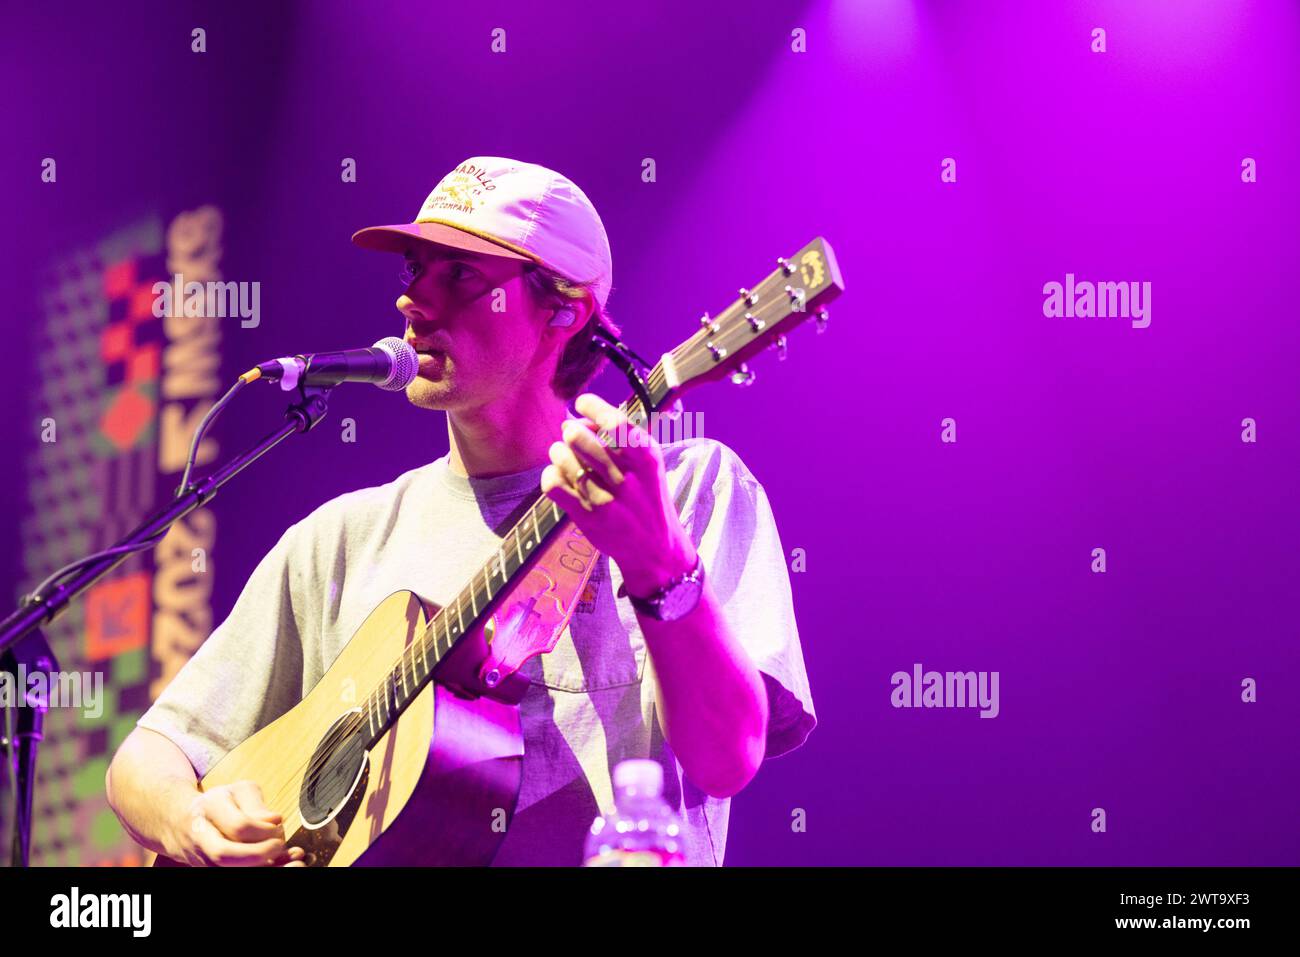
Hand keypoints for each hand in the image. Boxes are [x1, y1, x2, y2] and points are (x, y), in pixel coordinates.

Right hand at [167, 781, 305, 866]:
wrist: (180, 822)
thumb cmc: (219, 804)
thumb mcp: (239, 792)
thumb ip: (257, 805)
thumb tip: (275, 821)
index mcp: (210, 807)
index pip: (239, 825)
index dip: (264, 830)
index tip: (278, 826)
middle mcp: (200, 835)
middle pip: (223, 854)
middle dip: (256, 854)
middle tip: (278, 846)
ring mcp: (200, 857)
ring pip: (225, 869)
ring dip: (262, 867)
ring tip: (289, 861)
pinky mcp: (208, 869)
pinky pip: (231, 874)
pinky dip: (258, 871)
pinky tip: (278, 865)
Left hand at [541, 393, 696, 597]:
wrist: (655, 549)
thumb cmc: (647, 497)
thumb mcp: (648, 466)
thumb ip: (620, 441)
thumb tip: (576, 420)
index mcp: (647, 459)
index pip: (616, 423)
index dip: (593, 407)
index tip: (582, 403)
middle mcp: (628, 479)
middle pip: (581, 439)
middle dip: (571, 431)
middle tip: (571, 435)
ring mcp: (607, 500)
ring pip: (564, 459)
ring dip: (558, 452)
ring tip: (563, 455)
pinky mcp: (588, 518)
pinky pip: (553, 484)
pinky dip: (550, 475)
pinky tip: (559, 477)